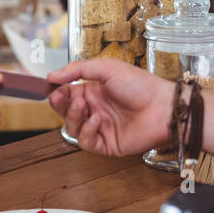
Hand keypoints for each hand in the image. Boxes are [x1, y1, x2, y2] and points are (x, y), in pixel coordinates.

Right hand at [46, 58, 173, 156]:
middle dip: (61, 105)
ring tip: (84, 106)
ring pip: (73, 128)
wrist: (162, 107)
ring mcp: (100, 128)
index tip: (51, 87)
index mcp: (94, 91)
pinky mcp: (107, 144)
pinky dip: (87, 131)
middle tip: (61, 97)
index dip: (58, 92)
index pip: (67, 94)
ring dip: (73, 116)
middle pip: (66, 112)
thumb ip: (79, 69)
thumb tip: (53, 75)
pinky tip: (96, 120)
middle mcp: (95, 109)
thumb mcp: (108, 68)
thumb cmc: (140, 85)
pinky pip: (86, 142)